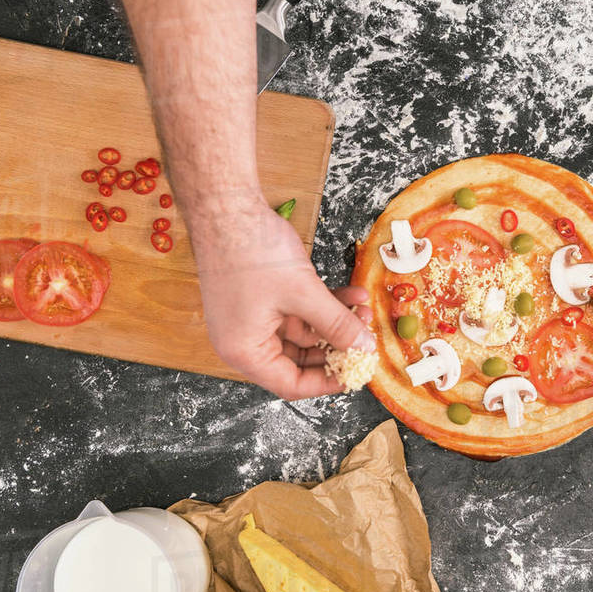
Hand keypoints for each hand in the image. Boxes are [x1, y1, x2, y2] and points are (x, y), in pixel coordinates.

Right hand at [191, 201, 374, 399]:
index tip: (357, 373)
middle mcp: (246, 340)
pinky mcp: (263, 298)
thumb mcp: (303, 293)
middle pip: (299, 360)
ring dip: (336, 322)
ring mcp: (254, 318)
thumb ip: (336, 324)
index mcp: (245, 351)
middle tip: (367, 339)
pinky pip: (300, 311)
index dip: (328, 382)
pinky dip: (325, 305)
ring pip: (305, 333)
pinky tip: (352, 294)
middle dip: (338, 347)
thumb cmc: (251, 252)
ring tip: (365, 310)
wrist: (225, 207)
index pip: (291, 384)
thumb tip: (363, 347)